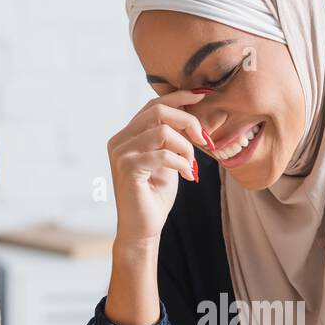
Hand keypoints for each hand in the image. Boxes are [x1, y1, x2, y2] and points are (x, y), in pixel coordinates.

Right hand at [107, 90, 211, 244]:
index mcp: (127, 135)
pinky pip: (163, 154)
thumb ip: (173, 139)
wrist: (142, 229)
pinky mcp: (128, 168)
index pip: (153, 105)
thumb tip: (193, 116)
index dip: (179, 97)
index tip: (202, 95)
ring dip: (186, 148)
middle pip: (158, 111)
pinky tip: (189, 176)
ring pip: (162, 131)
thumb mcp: (168, 160)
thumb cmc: (156, 196)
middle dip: (188, 121)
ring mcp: (121, 153)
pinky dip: (182, 164)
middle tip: (205, 140)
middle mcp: (119, 140)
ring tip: (191, 166)